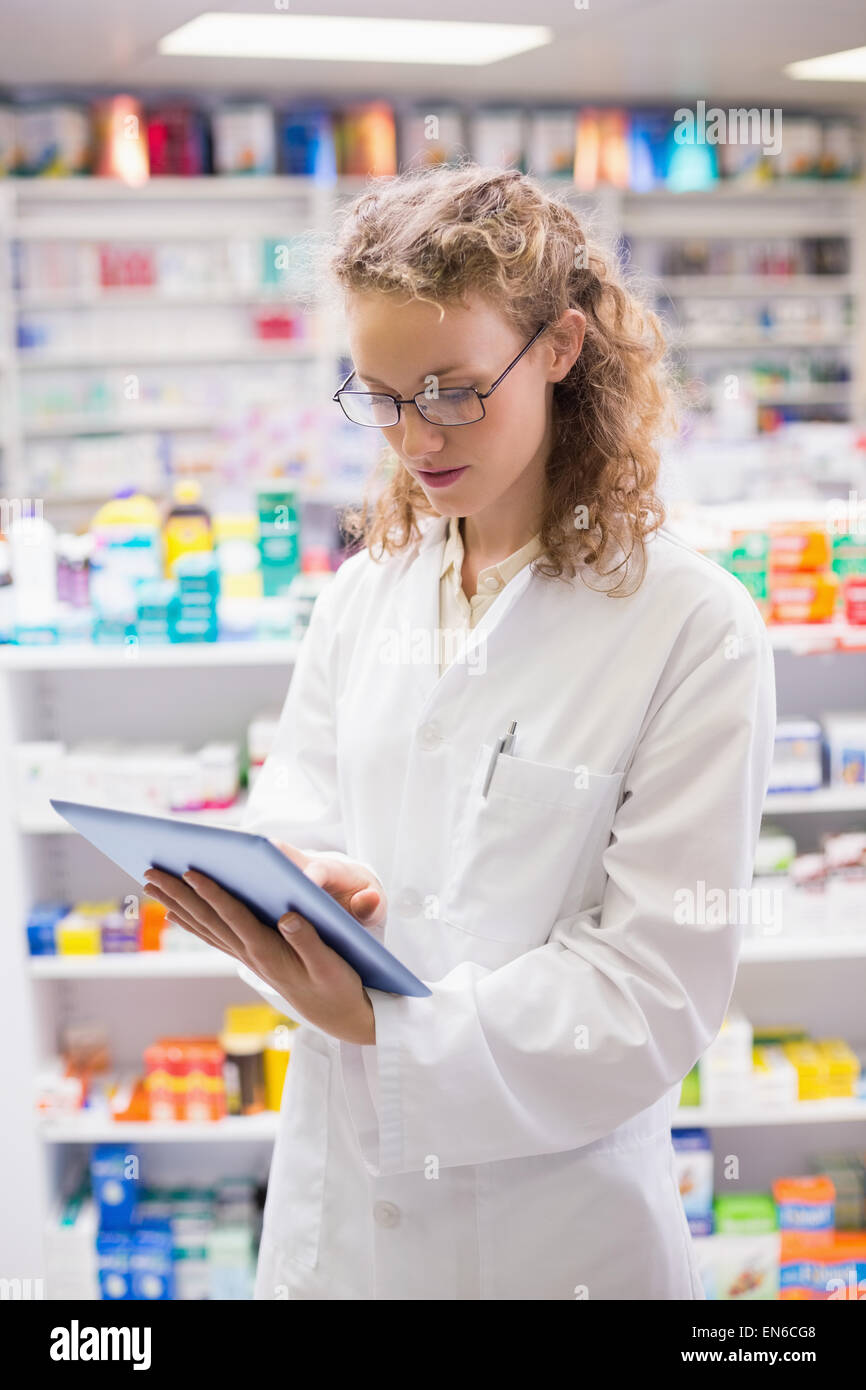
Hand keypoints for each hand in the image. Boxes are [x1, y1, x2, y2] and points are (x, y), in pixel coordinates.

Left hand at [142, 844, 386, 1044]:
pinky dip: (193, 922)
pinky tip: (177, 912)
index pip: (235, 917)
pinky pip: (214, 936)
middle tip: (149, 872)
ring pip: (205, 927)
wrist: (338, 1015)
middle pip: (209, 920)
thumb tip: (288, 916)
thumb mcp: (331, 965)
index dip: (213, 894)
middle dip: (179, 894)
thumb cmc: (338, 986)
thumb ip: (309, 940)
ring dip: (178, 904)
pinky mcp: (252, 958)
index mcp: (269, 952)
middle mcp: (251, 955)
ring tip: (152, 885)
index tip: (190, 872)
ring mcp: (248, 957)